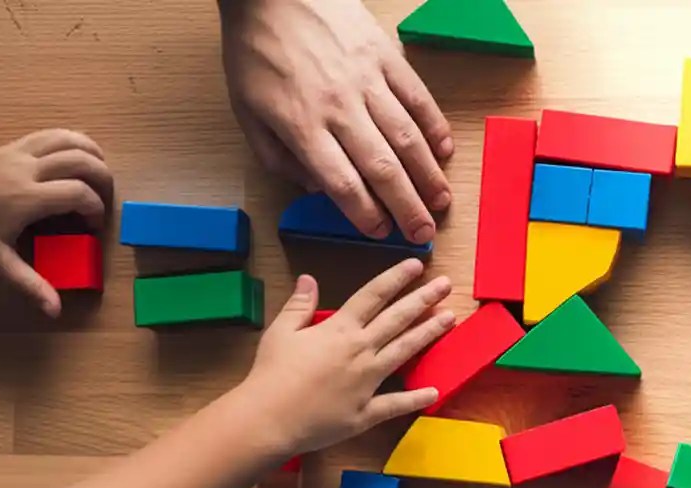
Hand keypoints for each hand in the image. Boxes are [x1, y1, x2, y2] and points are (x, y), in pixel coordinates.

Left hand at [0, 129, 111, 316]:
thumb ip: (29, 283)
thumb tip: (55, 310)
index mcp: (27, 197)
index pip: (78, 193)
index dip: (96, 209)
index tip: (93, 227)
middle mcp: (27, 169)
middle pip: (80, 160)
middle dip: (103, 176)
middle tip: (105, 197)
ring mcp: (18, 152)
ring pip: (66, 139)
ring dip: (91, 151)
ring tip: (100, 169)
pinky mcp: (10, 145)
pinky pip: (49, 136)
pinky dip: (70, 141)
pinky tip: (74, 155)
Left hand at [219, 0, 452, 243]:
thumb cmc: (256, 51)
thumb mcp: (246, 111)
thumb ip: (278, 157)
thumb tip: (316, 187)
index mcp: (302, 125)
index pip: (342, 183)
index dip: (364, 214)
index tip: (379, 232)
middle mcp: (339, 107)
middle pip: (382, 168)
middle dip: (406, 207)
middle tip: (422, 233)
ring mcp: (367, 80)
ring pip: (406, 137)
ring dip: (427, 175)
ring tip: (441, 201)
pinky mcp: (386, 56)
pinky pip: (417, 98)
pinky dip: (434, 126)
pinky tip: (443, 150)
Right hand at [242, 259, 454, 455]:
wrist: (268, 418)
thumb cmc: (271, 374)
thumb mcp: (280, 332)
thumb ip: (299, 305)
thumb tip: (308, 278)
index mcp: (339, 329)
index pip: (374, 295)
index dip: (396, 278)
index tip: (416, 264)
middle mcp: (360, 350)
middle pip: (397, 319)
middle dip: (423, 299)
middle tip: (445, 285)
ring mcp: (367, 381)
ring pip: (404, 352)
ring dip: (428, 334)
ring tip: (449, 319)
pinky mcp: (366, 411)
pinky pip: (395, 403)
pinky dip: (416, 398)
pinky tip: (435, 391)